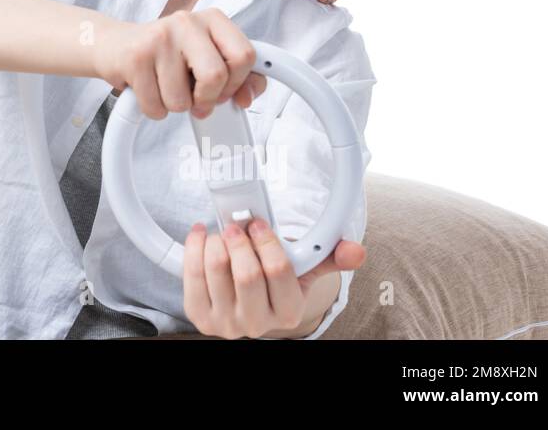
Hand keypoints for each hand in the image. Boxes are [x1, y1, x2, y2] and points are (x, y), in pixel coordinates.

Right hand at [92, 8, 267, 120]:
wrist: (113, 45)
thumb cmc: (165, 54)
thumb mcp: (204, 56)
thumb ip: (235, 75)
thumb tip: (248, 96)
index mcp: (212, 19)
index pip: (245, 55)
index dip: (238, 83)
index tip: (226, 91)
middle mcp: (187, 22)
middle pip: (216, 76)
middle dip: (207, 99)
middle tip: (198, 101)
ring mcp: (160, 37)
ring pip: (182, 99)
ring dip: (175, 106)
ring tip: (165, 87)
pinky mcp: (136, 57)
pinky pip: (156, 106)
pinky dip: (154, 109)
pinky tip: (147, 89)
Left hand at [182, 218, 366, 338]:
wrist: (250, 301)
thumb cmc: (276, 279)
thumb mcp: (305, 269)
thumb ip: (329, 255)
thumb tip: (355, 250)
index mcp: (288, 312)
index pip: (278, 272)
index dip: (266, 241)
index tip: (259, 223)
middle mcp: (257, 323)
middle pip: (246, 274)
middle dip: (239, 240)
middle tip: (237, 224)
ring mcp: (226, 322)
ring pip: (216, 270)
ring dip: (216, 242)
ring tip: (222, 232)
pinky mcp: (199, 315)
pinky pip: (192, 274)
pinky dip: (195, 247)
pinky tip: (202, 235)